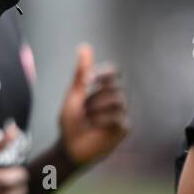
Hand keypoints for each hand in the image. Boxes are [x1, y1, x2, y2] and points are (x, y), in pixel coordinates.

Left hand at [59, 45, 128, 166]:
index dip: (104, 73)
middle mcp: (115, 100)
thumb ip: (82, 72)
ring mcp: (121, 114)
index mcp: (103, 90)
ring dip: (96, 109)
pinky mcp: (123, 128)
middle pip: (115, 86)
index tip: (89, 80)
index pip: (114, 72)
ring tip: (88, 119)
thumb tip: (85, 46)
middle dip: (94, 96)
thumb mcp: (74, 95)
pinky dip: (102, 120)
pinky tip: (95, 127)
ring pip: (117, 100)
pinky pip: (118, 117)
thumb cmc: (70, 122)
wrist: (69, 147)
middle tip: (84, 109)